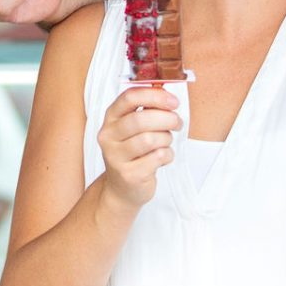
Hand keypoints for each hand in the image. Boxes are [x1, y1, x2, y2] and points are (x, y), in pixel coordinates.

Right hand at [96, 86, 180, 207]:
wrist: (122, 189)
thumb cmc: (133, 153)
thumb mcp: (134, 129)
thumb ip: (147, 110)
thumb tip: (168, 96)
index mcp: (111, 118)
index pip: (129, 97)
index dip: (155, 96)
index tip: (172, 101)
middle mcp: (108, 136)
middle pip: (141, 119)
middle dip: (166, 119)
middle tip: (176, 122)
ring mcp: (116, 157)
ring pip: (150, 139)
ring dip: (166, 139)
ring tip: (165, 142)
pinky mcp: (129, 175)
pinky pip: (157, 157)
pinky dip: (167, 155)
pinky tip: (162, 158)